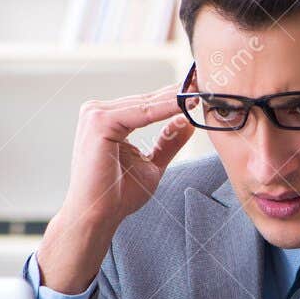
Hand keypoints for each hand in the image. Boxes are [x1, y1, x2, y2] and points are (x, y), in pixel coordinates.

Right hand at [37, 87, 194, 293]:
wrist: (98, 215)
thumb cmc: (118, 195)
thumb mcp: (152, 164)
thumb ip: (168, 142)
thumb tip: (187, 122)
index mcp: (108, 120)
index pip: (146, 105)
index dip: (174, 99)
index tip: (200, 91)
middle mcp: (97, 112)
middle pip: (145, 101)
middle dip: (177, 94)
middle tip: (204, 83)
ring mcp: (95, 114)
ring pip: (144, 104)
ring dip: (173, 99)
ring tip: (199, 92)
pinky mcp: (98, 122)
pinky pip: (140, 113)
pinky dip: (163, 109)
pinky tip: (183, 105)